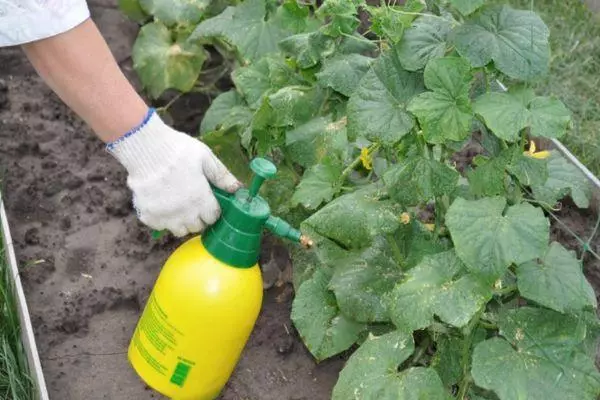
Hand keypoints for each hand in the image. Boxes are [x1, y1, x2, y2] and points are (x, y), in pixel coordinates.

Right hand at [107, 108, 241, 236]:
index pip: (212, 217)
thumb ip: (222, 176)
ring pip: (179, 230)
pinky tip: (162, 203)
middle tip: (194, 202)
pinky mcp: (147, 215)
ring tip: (178, 204)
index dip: (212, 210)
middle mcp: (183, 212)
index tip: (209, 203)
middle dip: (199, 217)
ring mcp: (164, 215)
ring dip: (182, 221)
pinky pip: (159, 226)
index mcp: (200, 199)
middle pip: (197, 227)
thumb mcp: (205, 158)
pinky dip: (162, 219)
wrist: (145, 147)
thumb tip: (238, 188)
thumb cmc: (178, 149)